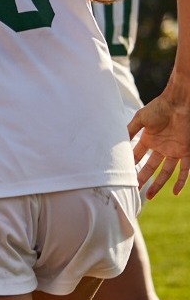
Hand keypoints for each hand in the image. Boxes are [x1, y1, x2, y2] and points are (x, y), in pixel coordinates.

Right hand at [131, 83, 189, 197]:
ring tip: (149, 196)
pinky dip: (181, 181)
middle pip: (150, 167)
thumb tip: (116, 143)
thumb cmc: (160, 107)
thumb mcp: (140, 119)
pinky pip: (185, 169)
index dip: (130, 166)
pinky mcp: (186, 151)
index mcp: (149, 139)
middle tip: (134, 189)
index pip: (138, 156)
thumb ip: (130, 131)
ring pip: (166, 172)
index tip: (121, 176)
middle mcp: (161, 147)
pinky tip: (175, 192)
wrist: (179, 102)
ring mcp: (174, 150)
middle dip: (142, 178)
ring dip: (158, 184)